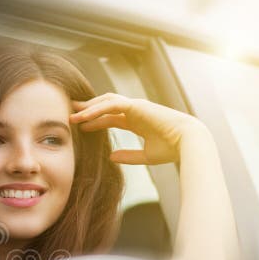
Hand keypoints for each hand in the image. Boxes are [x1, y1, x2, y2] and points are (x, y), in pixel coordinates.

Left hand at [69, 93, 206, 164]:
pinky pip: (111, 105)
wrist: (188, 143)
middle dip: (87, 109)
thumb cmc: (171, 150)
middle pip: (105, 106)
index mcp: (137, 121)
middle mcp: (135, 111)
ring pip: (106, 102)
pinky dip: (96, 109)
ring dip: (88, 108)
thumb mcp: (144, 156)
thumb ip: (128, 156)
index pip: (111, 118)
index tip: (80, 127)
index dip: (95, 121)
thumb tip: (111, 157)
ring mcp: (136, 106)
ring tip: (72, 115)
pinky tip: (83, 117)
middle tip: (70, 114)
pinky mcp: (137, 106)